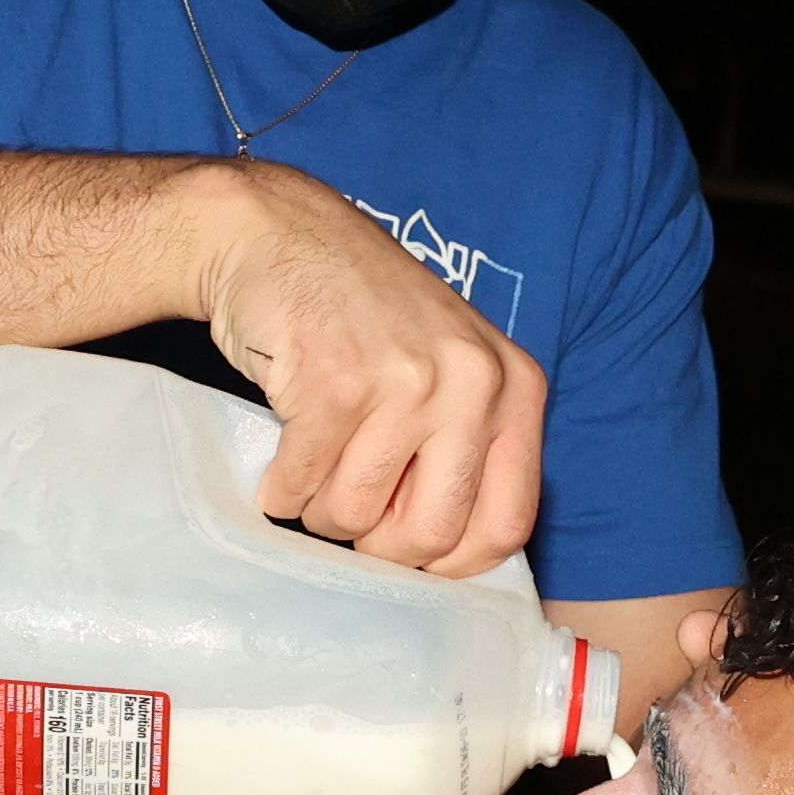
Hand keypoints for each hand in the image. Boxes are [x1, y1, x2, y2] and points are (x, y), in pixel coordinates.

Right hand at [197, 164, 548, 575]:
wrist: (279, 233)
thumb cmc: (361, 314)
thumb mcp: (449, 367)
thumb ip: (468, 447)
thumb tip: (455, 558)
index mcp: (515, 387)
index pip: (507, 524)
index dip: (450, 561)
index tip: (409, 552)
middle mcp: (473, 382)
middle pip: (432, 535)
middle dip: (375, 545)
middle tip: (346, 510)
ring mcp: (405, 381)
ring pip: (354, 516)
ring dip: (317, 509)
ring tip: (311, 463)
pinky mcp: (333, 383)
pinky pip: (300, 486)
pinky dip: (278, 487)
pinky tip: (282, 450)